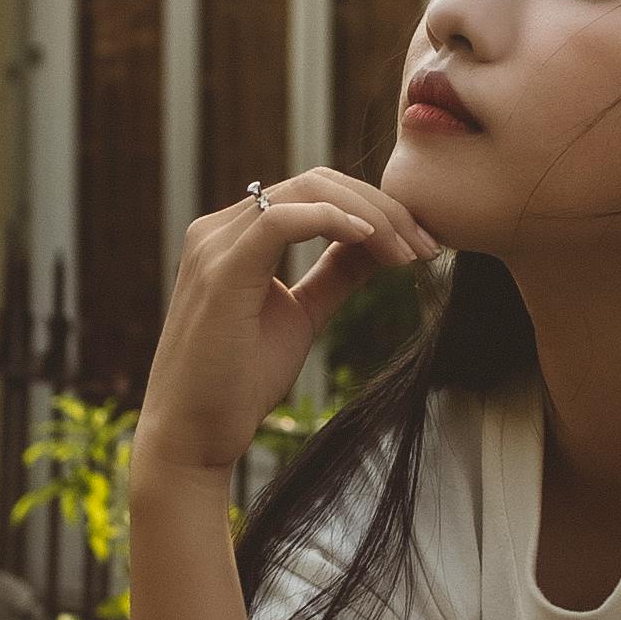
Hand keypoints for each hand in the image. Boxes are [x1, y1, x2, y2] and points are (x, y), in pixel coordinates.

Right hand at [132, 166, 437, 484]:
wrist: (193, 436)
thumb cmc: (238, 383)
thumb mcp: (302, 316)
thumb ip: (333, 275)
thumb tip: (378, 245)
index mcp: (234, 236)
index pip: (313, 192)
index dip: (374, 208)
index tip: (421, 244)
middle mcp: (218, 229)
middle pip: (315, 183)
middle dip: (381, 207)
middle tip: (428, 245)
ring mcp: (214, 246)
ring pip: (304, 193)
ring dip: (370, 216)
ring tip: (409, 253)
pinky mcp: (220, 272)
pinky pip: (281, 220)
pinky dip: (332, 221)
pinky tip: (370, 241)